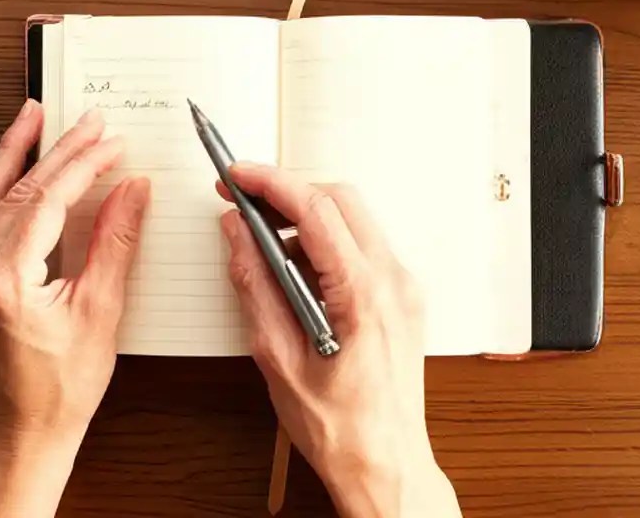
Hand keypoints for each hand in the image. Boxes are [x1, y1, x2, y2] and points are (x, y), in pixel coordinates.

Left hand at [0, 100, 149, 517]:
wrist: (20, 430)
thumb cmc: (60, 388)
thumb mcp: (99, 313)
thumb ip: (112, 243)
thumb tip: (130, 189)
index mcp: (4, 281)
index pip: (49, 201)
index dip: (84, 165)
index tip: (112, 142)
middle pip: (20, 190)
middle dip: (60, 152)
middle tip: (92, 122)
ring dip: (12, 148)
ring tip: (33, 110)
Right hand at [217, 163, 460, 517]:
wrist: (385, 464)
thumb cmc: (339, 428)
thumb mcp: (277, 356)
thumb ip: (254, 285)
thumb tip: (237, 235)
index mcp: (364, 293)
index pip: (316, 208)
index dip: (270, 182)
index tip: (236, 176)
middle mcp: (394, 281)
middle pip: (340, 199)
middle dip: (288, 193)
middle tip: (243, 204)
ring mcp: (403, 287)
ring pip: (353, 220)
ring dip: (306, 222)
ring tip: (265, 252)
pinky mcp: (402, 297)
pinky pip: (362, 249)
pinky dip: (325, 247)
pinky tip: (295, 277)